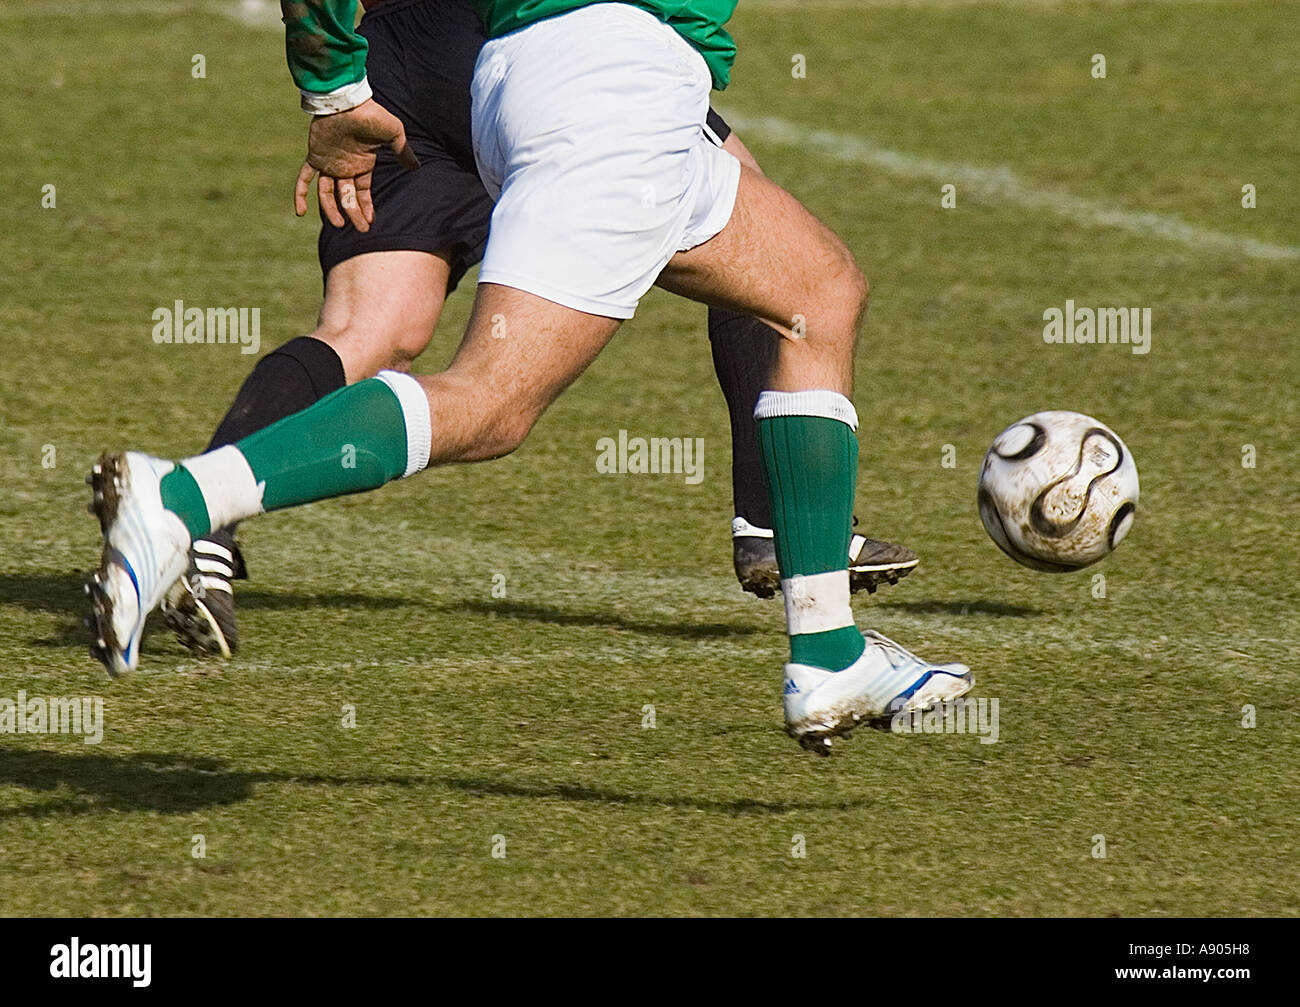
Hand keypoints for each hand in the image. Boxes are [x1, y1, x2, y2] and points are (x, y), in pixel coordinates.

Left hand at [293, 99, 419, 231]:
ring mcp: (328, 162)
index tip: (369, 222)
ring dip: (331, 210)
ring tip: (338, 225)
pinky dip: (301, 194)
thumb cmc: (372, 114)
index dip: (366, 207)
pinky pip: (305, 178)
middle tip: (360, 229)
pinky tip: (300, 213)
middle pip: (347, 196)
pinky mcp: (315, 157)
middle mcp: (345, 166)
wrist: (347, 101)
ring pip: (328, 193)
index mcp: (362, 164)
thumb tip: (417, 167)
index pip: (363, 192)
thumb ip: (403, 152)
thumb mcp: (394, 134)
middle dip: (353, 213)